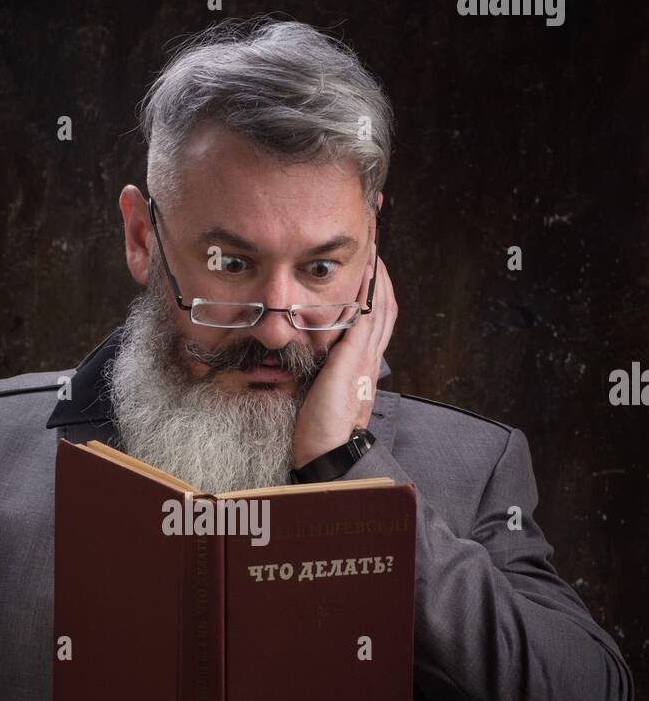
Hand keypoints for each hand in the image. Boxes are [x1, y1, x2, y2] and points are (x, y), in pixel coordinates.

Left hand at [292, 257, 397, 467]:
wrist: (327, 449)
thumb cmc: (320, 427)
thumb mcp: (323, 390)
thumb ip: (325, 371)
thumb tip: (314, 358)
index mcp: (363, 365)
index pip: (377, 322)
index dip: (377, 296)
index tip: (370, 273)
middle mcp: (369, 357)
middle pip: (385, 309)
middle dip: (381, 279)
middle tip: (376, 251)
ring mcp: (364, 356)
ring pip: (381, 307)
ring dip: (377, 276)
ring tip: (374, 251)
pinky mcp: (353, 358)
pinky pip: (366, 316)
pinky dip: (368, 291)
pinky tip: (366, 271)